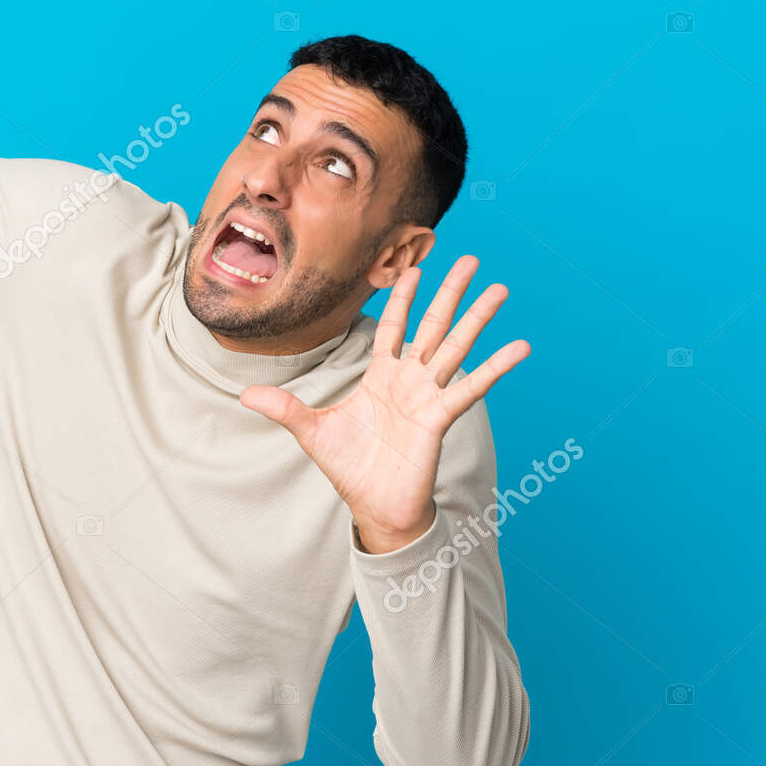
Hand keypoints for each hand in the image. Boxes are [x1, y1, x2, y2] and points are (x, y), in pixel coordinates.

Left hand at [240, 257, 530, 553]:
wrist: (373, 507)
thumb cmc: (349, 468)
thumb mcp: (311, 432)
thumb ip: (284, 408)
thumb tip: (245, 394)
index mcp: (380, 377)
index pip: (393, 326)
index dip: (402, 297)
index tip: (413, 267)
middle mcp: (409, 380)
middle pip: (433, 325)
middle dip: (451, 292)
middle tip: (472, 259)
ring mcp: (428, 396)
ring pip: (456, 347)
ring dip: (478, 318)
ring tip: (501, 288)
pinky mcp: (440, 417)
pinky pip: (472, 387)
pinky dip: (496, 367)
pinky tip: (520, 347)